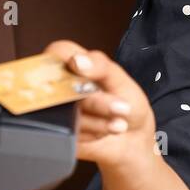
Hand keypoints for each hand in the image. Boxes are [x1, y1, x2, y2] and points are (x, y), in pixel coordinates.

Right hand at [43, 40, 155, 168]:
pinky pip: (70, 133)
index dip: (66, 62)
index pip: (56, 52)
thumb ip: (100, 66)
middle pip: (61, 87)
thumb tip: (78, 61)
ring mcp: (58, 111)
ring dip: (98, 121)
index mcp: (71, 64)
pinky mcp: (60, 133)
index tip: (84, 73)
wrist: (132, 137)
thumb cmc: (125, 100)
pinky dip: (92, 133)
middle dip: (96, 101)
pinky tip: (103, 131)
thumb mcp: (119, 79)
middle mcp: (60, 86)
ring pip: (67, 114)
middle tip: (121, 108)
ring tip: (118, 123)